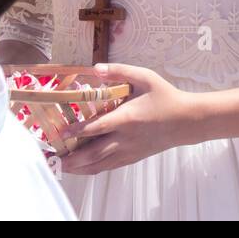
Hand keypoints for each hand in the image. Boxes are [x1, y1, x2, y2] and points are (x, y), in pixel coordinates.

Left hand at [58, 63, 199, 174]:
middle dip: (72, 158)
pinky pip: (109, 167)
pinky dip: (93, 169)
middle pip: (94, 153)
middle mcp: (125, 138)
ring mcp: (129, 151)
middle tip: (53, 158)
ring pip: (100, 164)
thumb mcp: (144, 77)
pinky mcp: (132, 158)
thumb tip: (95, 68)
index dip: (77, 131)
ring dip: (80, 167)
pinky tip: (82, 168)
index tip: (60, 134)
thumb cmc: (164, 97)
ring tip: (62, 166)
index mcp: (127, 118)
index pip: (98, 127)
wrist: (186, 121)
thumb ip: (119, 70)